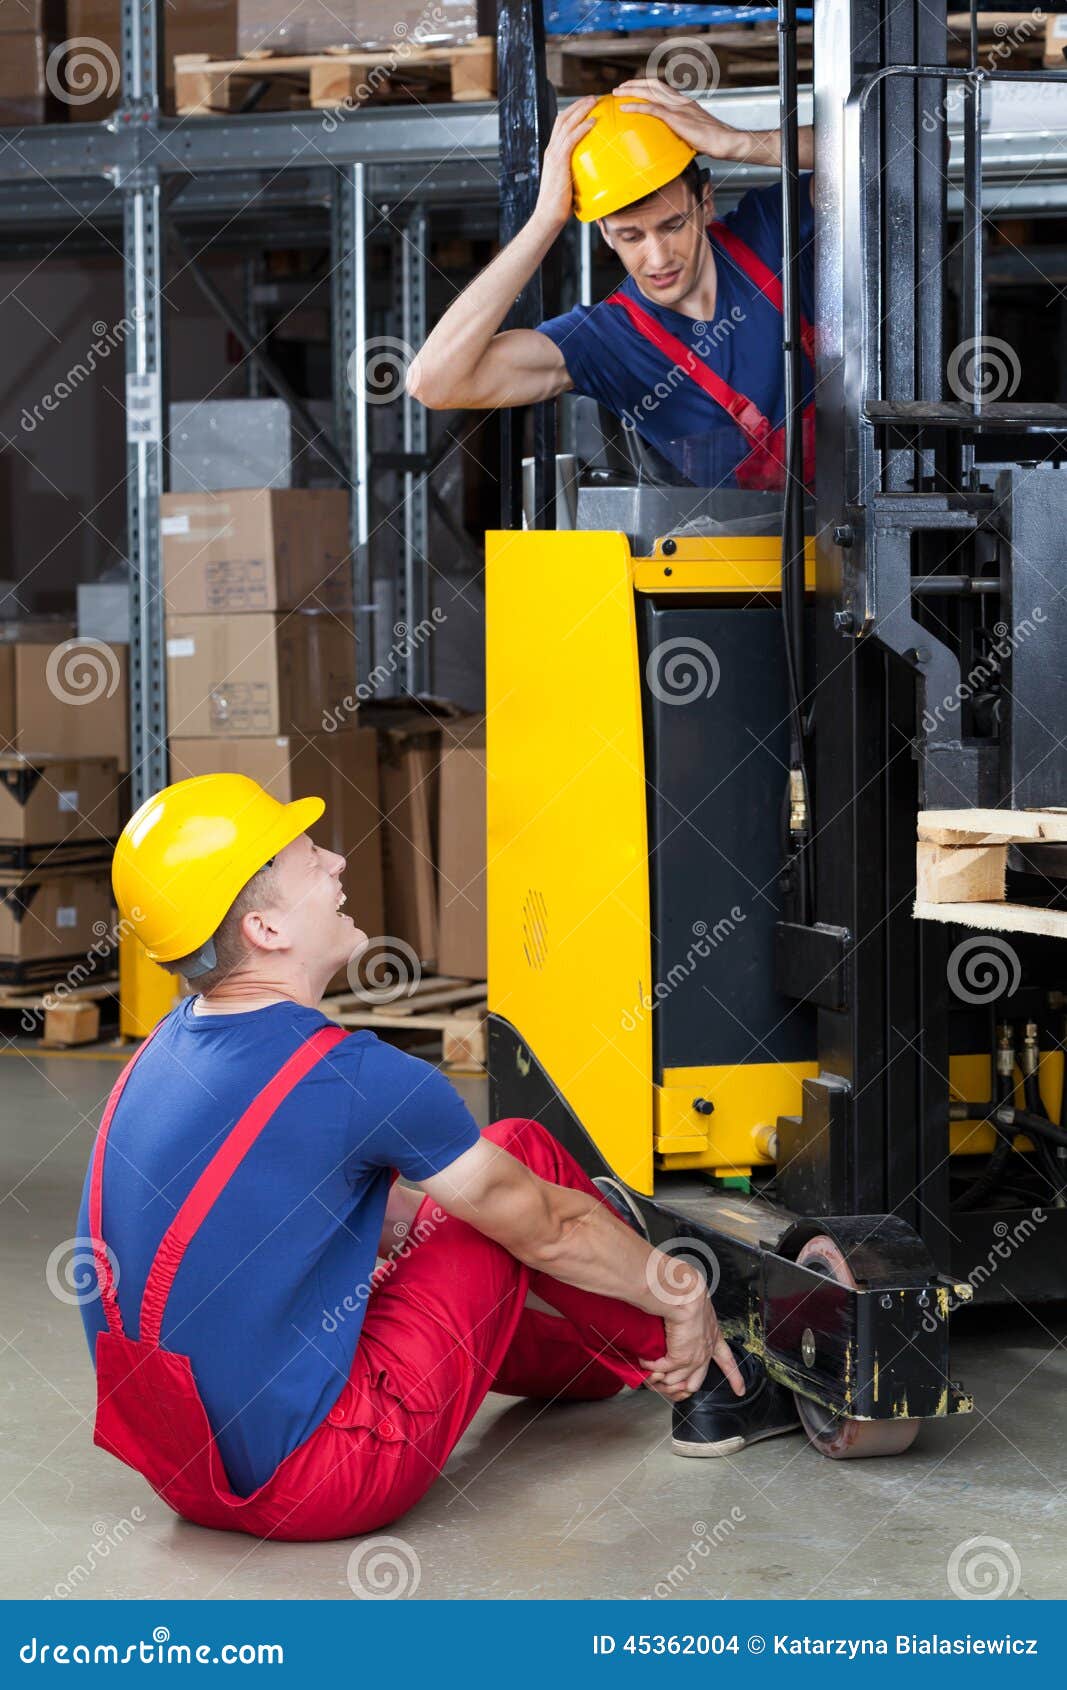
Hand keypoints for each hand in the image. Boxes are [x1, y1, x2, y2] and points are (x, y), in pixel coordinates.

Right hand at [533, 96, 597, 231]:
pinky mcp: (559, 162)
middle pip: (563, 118)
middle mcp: (551, 150)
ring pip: (567, 124)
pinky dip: (582, 128)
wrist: (547, 216)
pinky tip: (593, 122)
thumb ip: (579, 173)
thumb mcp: (570, 184)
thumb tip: (596, 174)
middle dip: (578, 105)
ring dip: (581, 110)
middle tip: (593, 97)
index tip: (586, 106)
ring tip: (594, 102)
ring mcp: (553, 155)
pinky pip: (571, 139)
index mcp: (552, 153)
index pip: (560, 126)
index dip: (573, 113)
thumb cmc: (560, 206)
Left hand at [613, 78, 772, 165]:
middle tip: (619, 88)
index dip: (646, 85)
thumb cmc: (712, 140)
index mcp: (683, 101)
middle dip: (634, 84)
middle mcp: (679, 100)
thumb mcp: (693, 131)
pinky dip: (636, 107)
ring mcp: (678, 107)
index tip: (633, 88)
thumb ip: (681, 131)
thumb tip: (672, 142)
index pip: (661, 87)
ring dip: (631, 91)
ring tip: (617, 93)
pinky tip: (625, 108)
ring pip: (650, 92)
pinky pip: (652, 109)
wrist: (724, 140)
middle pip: (652, 85)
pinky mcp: (676, 118)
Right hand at [640, 1283, 744, 1400]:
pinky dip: (650, 1366)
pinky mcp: (679, 1359)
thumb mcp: (700, 1309)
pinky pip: (661, 1370)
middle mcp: (705, 1352)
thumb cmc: (690, 1297)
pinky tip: (645, 1360)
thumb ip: (695, 1319)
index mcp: (714, 1338)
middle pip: (696, 1382)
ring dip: (661, 1376)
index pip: (728, 1362)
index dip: (735, 1378)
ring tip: (651, 1368)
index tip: (740, 1391)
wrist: (686, 1298)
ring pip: (676, 1381)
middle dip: (682, 1387)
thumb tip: (683, 1320)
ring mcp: (693, 1359)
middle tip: (669, 1383)